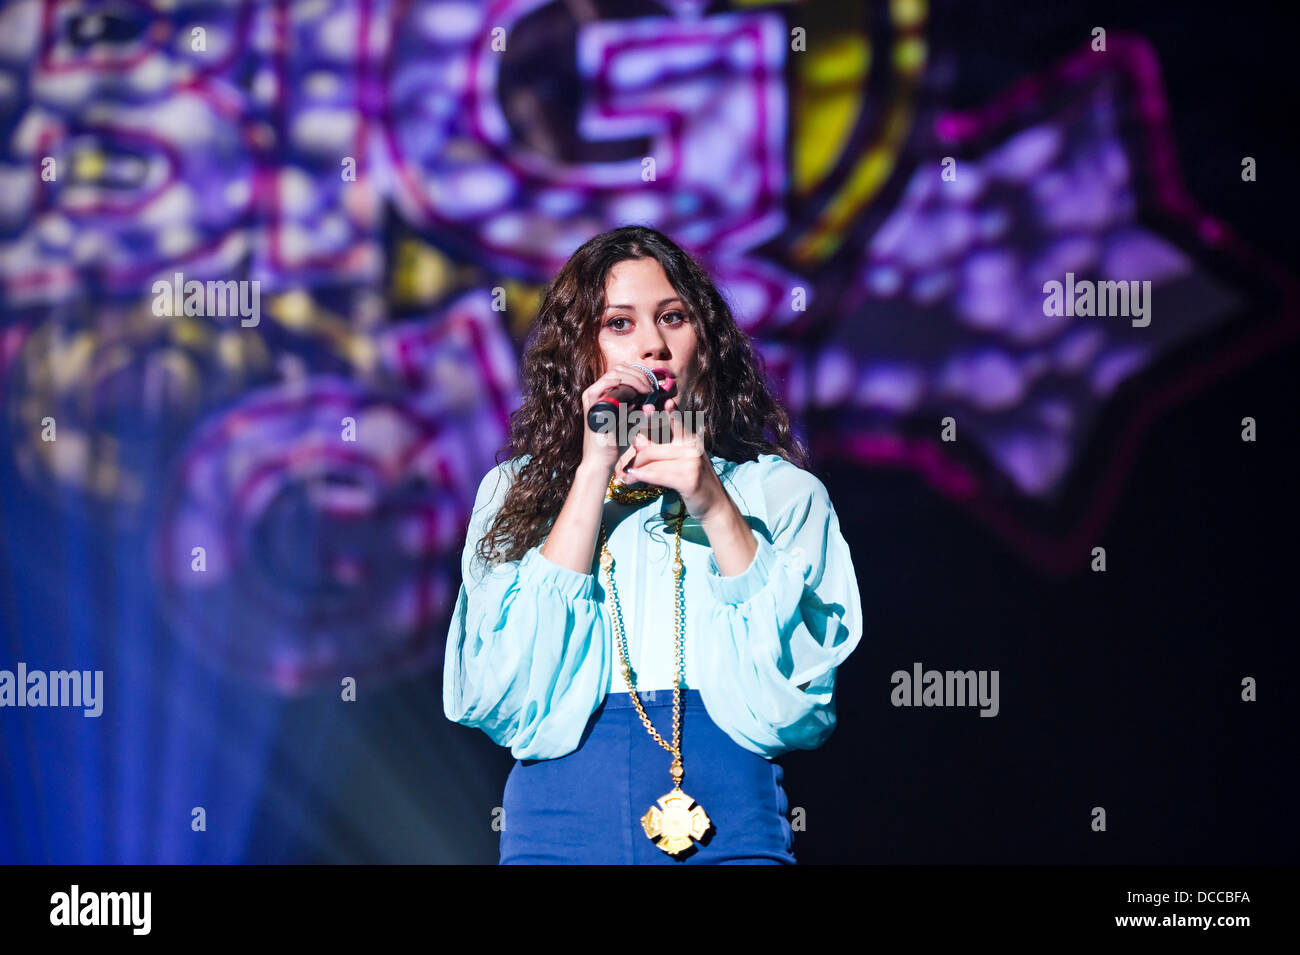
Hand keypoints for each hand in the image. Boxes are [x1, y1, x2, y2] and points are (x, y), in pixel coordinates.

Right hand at [580, 360, 659, 476]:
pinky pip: (609, 382)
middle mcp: (595, 391)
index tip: (653, 386)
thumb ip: (639, 413)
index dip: (640, 374)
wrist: (601, 460)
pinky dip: (628, 383)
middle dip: (640, 375)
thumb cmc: (615, 443)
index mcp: (603, 393)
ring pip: (616, 373)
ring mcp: (592, 395)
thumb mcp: (631, 423)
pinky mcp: (591, 401)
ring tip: (648, 391)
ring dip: (636, 378)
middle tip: (652, 389)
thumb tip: (651, 405)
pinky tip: (640, 394)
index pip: (622, 371)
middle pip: (619, 368)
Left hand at [620, 396, 721, 518]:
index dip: (657, 415)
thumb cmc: (694, 482)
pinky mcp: (689, 479)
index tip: (640, 410)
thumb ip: (660, 449)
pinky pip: (659, 475)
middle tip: (622, 466)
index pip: (672, 422)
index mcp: (691, 439)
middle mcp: (692, 447)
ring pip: (653, 463)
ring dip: (636, 471)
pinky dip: (644, 477)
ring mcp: (692, 462)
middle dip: (636, 458)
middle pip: (653, 448)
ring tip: (626, 476)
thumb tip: (637, 438)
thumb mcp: (679, 461)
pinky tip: (634, 478)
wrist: (715, 505)